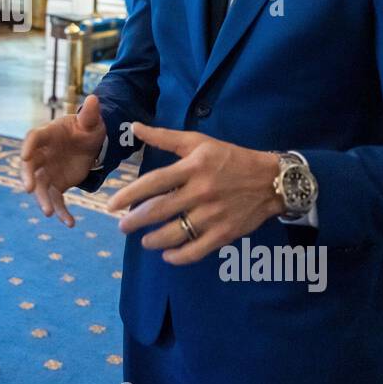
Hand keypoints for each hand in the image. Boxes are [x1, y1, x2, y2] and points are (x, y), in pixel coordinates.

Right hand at [19, 94, 106, 227]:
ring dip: (43, 200)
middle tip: (30, 189)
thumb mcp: (92, 121)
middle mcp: (42, 154)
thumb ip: (90, 114)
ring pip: (40, 187)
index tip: (24, 156)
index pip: (33, 138)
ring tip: (50, 213)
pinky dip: (61, 212)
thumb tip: (93, 99)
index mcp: (47, 134)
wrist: (91, 145)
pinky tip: (70, 223)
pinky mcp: (56, 186)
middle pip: (30, 167)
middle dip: (28, 177)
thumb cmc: (88, 128)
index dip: (28, 146)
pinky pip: (56, 200)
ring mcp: (47, 172)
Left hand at [108, 123, 282, 265]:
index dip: (129, 195)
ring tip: (144, 240)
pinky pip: (196, 250)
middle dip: (134, 221)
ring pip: (175, 233)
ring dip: (153, 240)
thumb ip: (164, 137)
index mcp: (192, 168)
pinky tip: (167, 254)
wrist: (271, 180)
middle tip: (122, 226)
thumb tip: (135, 127)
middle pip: (159, 210)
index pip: (153, 183)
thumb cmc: (231, 158)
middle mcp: (200, 192)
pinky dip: (178, 256)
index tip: (111, 205)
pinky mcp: (224, 233)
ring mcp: (213, 215)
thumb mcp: (199, 142)